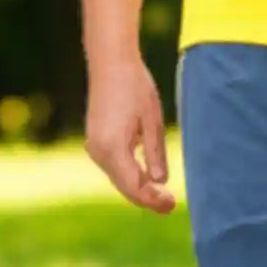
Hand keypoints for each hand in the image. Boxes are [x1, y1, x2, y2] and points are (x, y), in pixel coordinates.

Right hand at [84, 58, 174, 213]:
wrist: (110, 62)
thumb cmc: (135, 86)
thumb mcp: (151, 121)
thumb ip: (154, 153)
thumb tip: (160, 181)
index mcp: (112, 148)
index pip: (134, 186)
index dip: (153, 200)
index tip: (172, 204)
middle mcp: (98, 151)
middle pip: (124, 186)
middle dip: (147, 198)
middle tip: (171, 204)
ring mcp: (94, 146)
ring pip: (118, 178)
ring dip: (139, 188)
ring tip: (163, 195)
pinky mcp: (96, 141)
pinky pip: (114, 166)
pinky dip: (130, 175)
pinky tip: (148, 177)